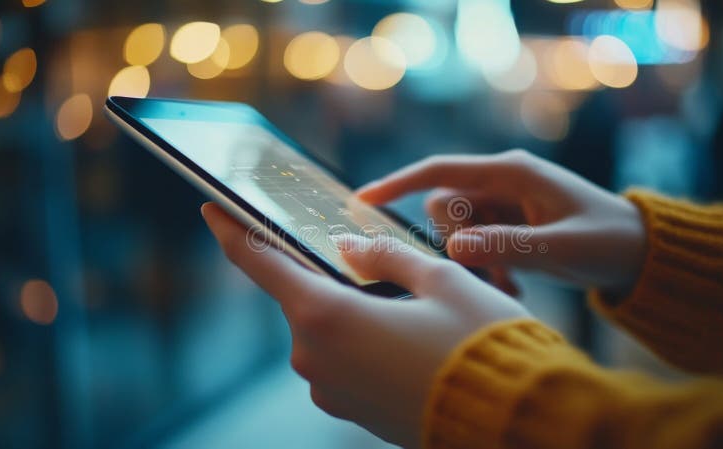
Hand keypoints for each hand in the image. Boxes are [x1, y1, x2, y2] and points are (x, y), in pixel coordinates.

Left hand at [201, 203, 530, 447]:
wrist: (511, 421)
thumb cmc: (478, 343)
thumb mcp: (439, 279)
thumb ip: (384, 256)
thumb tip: (349, 250)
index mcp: (326, 316)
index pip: (259, 262)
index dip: (232, 231)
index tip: (212, 209)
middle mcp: (314, 358)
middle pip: (302, 298)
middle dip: (327, 275)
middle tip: (366, 260)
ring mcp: (330, 390)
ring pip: (327, 330)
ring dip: (352, 311)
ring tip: (408, 308)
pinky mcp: (351, 411)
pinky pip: (343, 361)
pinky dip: (363, 341)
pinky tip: (407, 339)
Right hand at [357, 149, 646, 293]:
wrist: (638, 253)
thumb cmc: (607, 242)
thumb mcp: (560, 247)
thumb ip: (508, 246)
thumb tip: (453, 248)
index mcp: (512, 174)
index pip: (441, 172)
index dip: (398, 183)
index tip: (361, 199)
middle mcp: (502, 184)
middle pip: (444, 209)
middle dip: (454, 243)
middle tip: (488, 275)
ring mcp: (504, 205)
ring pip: (458, 233)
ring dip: (472, 262)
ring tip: (510, 286)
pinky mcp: (509, 225)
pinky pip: (476, 245)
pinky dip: (486, 268)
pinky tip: (514, 288)